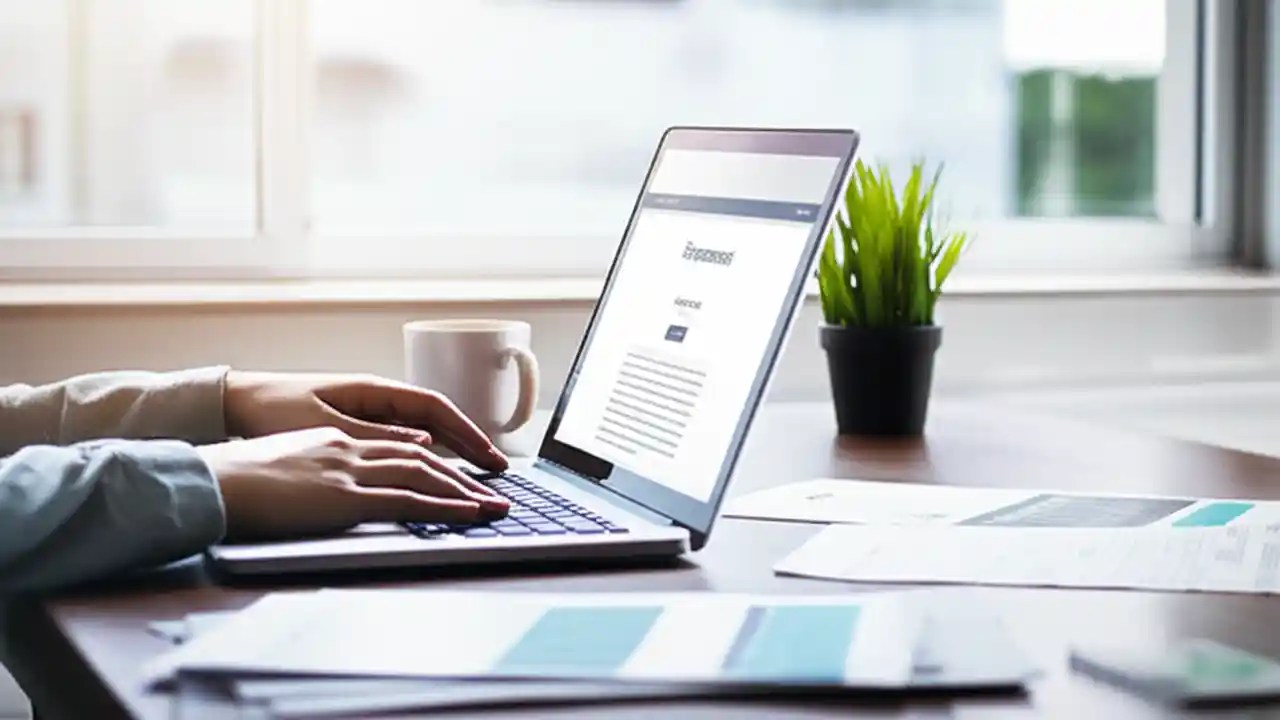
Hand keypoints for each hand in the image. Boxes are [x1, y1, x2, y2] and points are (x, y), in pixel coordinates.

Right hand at [198, 426, 509, 540]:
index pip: (399, 448)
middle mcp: (349, 449)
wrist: (209, 483)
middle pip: (421, 457)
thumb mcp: (285, 468)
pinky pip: (409, 499)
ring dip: (465, 491)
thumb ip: (317, 473)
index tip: (460, 475)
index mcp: (335, 441)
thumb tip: (329, 491)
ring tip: (494, 506)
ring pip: (424, 475)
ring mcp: (349, 471)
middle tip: (493, 490)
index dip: (435, 462)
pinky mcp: (345, 497)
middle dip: (463, 475)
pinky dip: (446, 506)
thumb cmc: (235, 483)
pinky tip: (469, 513)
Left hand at [223, 371, 507, 472]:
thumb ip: (376, 437)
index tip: (490, 457)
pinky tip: (436, 475)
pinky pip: (402, 443)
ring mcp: (368, 414)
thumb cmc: (274, 410)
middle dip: (470, 446)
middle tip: (497, 473)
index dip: (468, 432)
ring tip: (476, 477)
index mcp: (373, 391)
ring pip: (423, 434)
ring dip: (451, 454)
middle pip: (438, 422)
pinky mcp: (355, 430)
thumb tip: (426, 446)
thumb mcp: (327, 427)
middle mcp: (376, 400)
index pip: (436, 409)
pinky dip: (425, 458)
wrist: (234, 404)